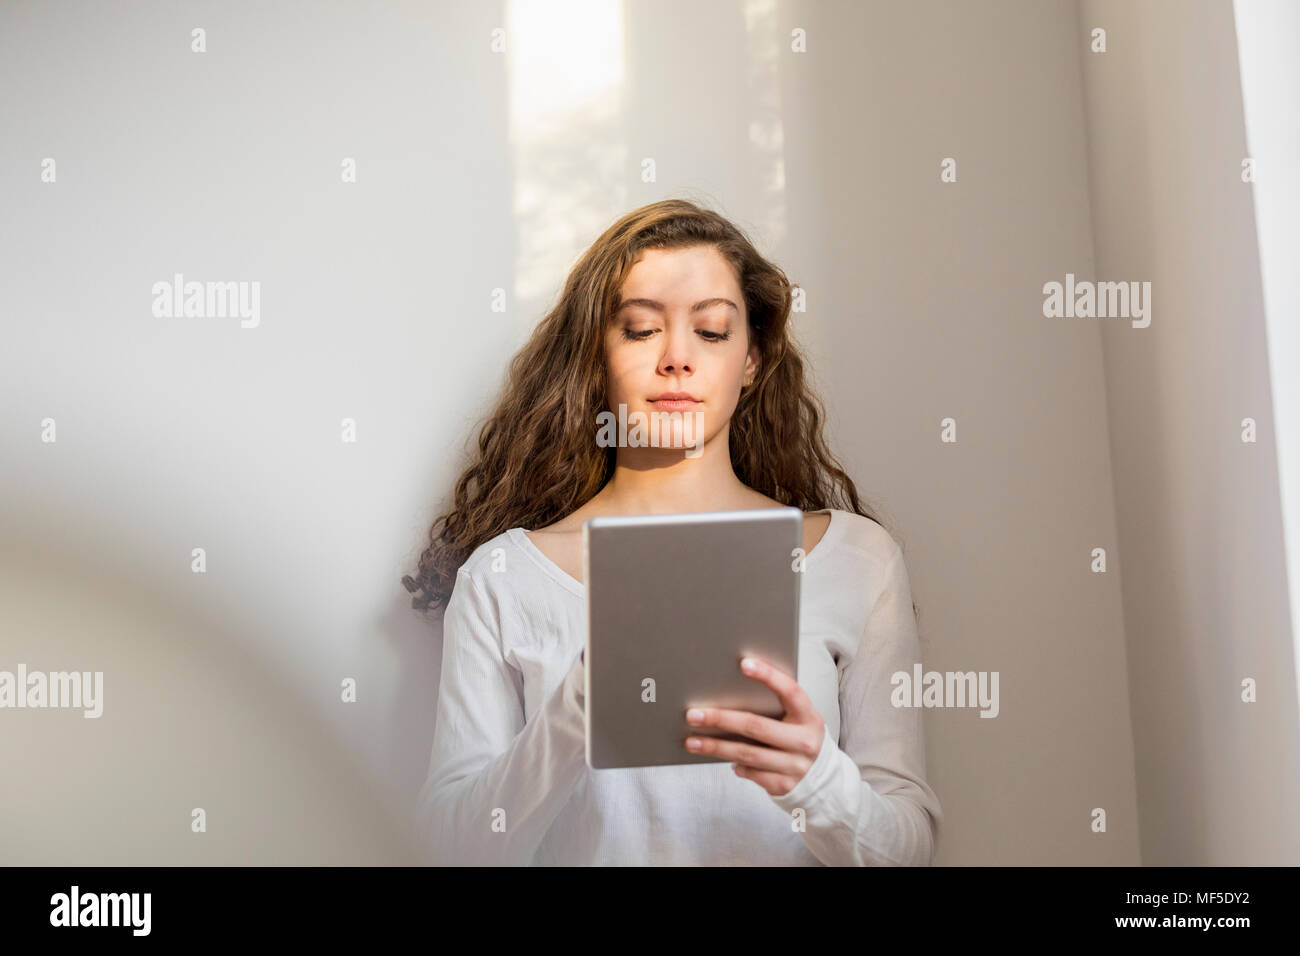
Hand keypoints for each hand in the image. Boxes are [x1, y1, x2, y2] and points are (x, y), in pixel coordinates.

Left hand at [683, 656, 825, 796]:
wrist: (824, 782)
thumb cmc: (800, 739)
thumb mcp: (798, 720)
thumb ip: (777, 707)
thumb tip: (731, 691)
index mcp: (809, 717)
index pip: (790, 691)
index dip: (768, 676)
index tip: (743, 663)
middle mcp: (805, 742)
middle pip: (756, 726)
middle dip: (721, 718)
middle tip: (693, 714)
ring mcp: (795, 766)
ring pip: (746, 753)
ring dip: (715, 746)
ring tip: (692, 741)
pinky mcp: (783, 786)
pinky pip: (750, 772)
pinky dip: (735, 764)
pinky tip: (722, 758)